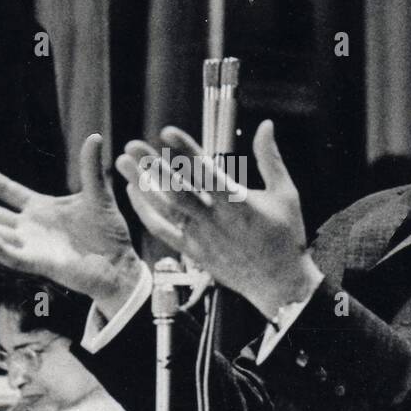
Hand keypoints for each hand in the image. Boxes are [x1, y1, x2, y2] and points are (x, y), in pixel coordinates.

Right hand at [0, 134, 144, 317]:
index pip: (5, 189)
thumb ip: (91, 169)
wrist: (120, 264)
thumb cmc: (107, 232)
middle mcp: (29, 227)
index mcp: (39, 207)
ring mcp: (32, 246)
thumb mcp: (99, 195)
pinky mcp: (41, 264)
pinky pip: (16, 258)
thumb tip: (95, 136)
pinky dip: (2, 250)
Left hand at [116, 120, 322, 319]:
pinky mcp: (193, 252)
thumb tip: (266, 125)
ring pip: (165, 210)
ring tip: (125, 163)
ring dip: (142, 185)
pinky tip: (134, 192)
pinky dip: (145, 211)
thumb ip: (270, 158)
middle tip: (133, 146)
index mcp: (239, 205)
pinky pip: (162, 230)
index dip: (186, 151)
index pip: (207, 173)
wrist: (279, 285)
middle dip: (153, 168)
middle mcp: (216, 222)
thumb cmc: (285, 238)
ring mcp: (201, 238)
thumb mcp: (286, 194)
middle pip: (177, 192)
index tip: (167, 132)